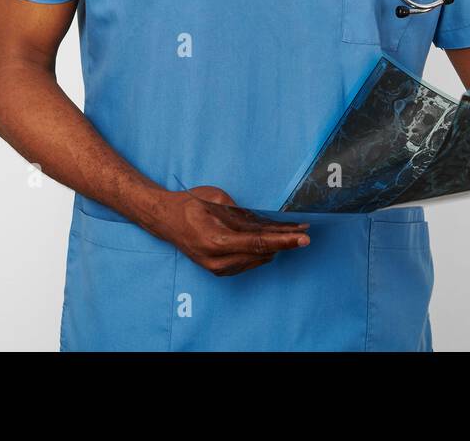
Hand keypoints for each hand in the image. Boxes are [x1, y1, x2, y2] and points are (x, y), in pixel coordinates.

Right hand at [150, 185, 309, 275]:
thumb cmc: (190, 205)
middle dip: (284, 242)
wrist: (165, 220)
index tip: (303, 238)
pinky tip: (272, 240)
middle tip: (304, 231)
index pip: (258, 243)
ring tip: (292, 232)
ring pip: (258, 259)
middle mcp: (219, 260)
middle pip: (262, 253)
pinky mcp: (219, 270)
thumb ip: (242, 214)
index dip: (284, 240)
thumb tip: (266, 221)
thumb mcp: (217, 200)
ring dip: (275, 246)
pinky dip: (261, 251)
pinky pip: (248, 262)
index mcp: (217, 241)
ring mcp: (218, 268)